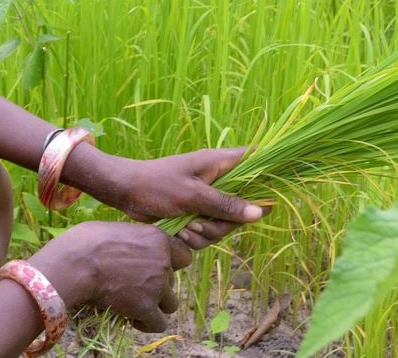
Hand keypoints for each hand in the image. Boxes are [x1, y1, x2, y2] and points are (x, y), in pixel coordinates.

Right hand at [30, 221, 190, 332]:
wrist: (74, 264)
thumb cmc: (86, 242)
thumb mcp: (117, 230)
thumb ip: (136, 240)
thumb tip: (134, 247)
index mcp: (158, 238)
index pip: (183, 256)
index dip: (170, 263)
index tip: (153, 268)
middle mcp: (163, 261)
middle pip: (173, 280)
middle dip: (157, 285)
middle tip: (133, 285)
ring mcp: (157, 285)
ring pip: (171, 304)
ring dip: (156, 305)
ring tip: (135, 303)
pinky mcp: (146, 306)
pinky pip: (159, 323)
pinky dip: (147, 323)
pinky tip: (133, 319)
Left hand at [92, 148, 263, 249]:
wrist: (124, 192)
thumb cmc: (156, 185)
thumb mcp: (192, 195)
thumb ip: (225, 205)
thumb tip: (260, 212)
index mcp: (220, 163)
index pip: (257, 160)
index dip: (270, 175)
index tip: (272, 197)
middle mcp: (218, 180)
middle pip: (244, 207)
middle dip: (225, 223)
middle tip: (203, 222)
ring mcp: (208, 199)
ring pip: (226, 225)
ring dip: (207, 232)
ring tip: (186, 227)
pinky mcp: (197, 215)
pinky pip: (209, 234)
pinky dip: (196, 237)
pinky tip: (180, 232)